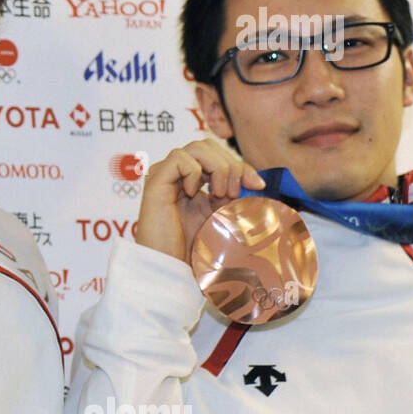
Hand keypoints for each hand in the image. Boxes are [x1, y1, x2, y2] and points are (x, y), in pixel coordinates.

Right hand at [135, 140, 264, 262]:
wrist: (171, 268)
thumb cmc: (192, 250)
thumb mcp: (221, 216)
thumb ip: (233, 197)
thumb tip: (256, 182)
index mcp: (190, 182)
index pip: (218, 156)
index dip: (240, 165)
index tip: (257, 185)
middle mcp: (176, 175)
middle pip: (207, 145)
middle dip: (230, 164)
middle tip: (234, 193)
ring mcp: (164, 177)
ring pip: (196, 147)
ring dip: (217, 167)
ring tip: (220, 194)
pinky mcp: (155, 182)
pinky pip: (179, 158)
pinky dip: (194, 172)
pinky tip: (193, 194)